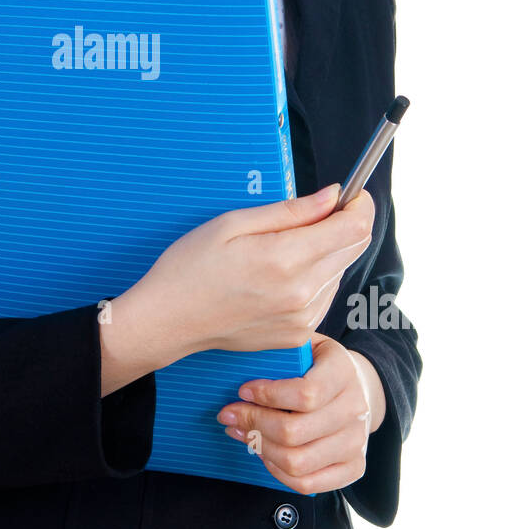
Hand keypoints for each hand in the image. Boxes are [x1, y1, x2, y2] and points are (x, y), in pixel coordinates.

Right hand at [112, 185, 374, 364]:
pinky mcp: (298, 334)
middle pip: (353, 248)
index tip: (352, 193)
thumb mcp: (233, 223)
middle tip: (319, 210)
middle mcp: (302, 293)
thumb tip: (333, 196)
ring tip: (285, 246)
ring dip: (327, 251)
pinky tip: (281, 273)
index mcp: (285, 259)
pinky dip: (315, 278)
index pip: (353, 228)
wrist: (169, 320)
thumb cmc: (191, 266)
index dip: (360, 205)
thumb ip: (291, 211)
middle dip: (345, 223)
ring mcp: (302, 318)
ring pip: (339, 271)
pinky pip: (324, 296)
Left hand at [215, 331, 385, 493]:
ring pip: (298, 462)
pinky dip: (278, 472)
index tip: (243, 391)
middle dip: (253, 424)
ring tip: (241, 432)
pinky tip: (264, 453)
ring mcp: (357, 442)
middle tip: (230, 414)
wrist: (357, 386)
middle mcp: (356, 409)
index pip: (305, 394)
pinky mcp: (354, 467)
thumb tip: (235, 367)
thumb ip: (278, 352)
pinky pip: (308, 483)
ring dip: (260, 448)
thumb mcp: (303, 345)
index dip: (267, 395)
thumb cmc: (319, 365)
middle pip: (295, 432)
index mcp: (344, 371)